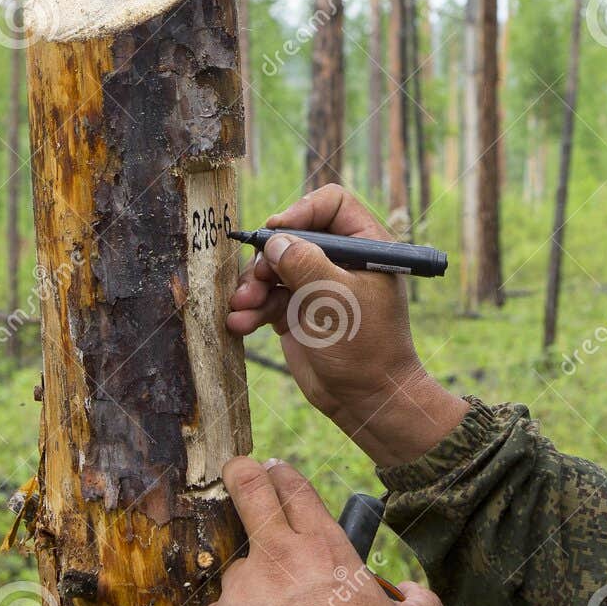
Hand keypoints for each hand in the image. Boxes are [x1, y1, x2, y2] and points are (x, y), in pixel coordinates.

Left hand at [197, 457, 442, 605]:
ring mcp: (243, 587)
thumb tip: (410, 592)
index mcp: (326, 547)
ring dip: (252, 585)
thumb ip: (417, 600)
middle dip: (242, 474)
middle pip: (250, 491)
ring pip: (239, 570)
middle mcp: (279, 557)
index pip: (295, 489)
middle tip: (239, 468)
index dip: (282, 474)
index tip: (274, 470)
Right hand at [225, 184, 466, 465]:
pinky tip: (240, 324)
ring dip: (253, 286)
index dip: (302, 212)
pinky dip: (253, 309)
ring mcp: (318, 286)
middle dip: (268, 257)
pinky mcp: (298, 312)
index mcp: (366, 247)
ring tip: (242, 307)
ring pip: (275, 268)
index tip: (277, 230)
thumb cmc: (364, 348)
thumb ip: (304, 263)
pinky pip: (268, 299)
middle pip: (294, 236)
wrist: (365, 400)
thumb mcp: (334, 299)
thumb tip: (275, 240)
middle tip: (257, 279)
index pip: (333, 204)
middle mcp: (340, 261)